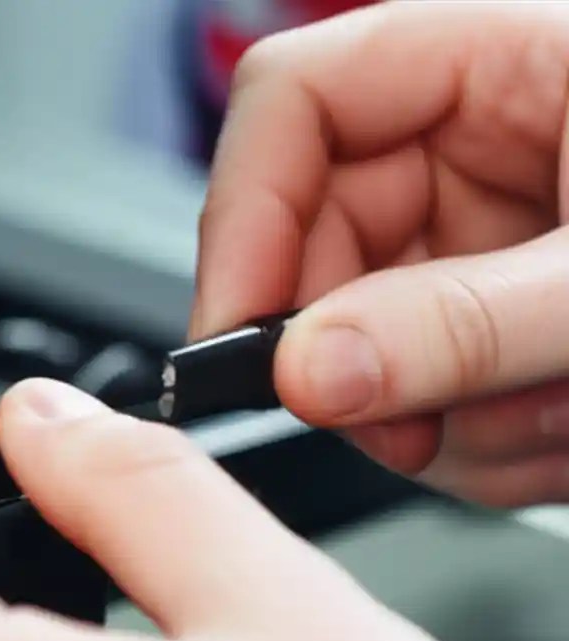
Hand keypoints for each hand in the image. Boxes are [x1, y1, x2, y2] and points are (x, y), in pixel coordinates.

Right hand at [192, 1, 568, 505]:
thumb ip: (464, 321)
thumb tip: (311, 370)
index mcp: (495, 64)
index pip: (292, 101)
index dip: (244, 216)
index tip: (241, 334)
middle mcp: (473, 146)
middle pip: (312, 240)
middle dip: (346, 356)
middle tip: (394, 424)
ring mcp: (481, 233)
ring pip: (362, 335)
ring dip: (431, 416)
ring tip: (539, 424)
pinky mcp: (500, 309)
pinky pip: (423, 383)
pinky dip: (474, 437)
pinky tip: (551, 430)